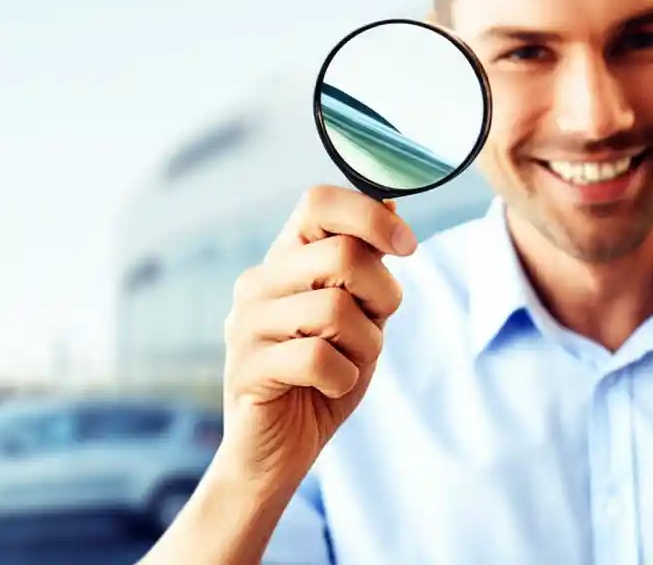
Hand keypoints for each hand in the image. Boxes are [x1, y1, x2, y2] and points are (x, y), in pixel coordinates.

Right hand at [217, 185, 416, 489]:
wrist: (279, 451)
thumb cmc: (323, 377)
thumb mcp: (358, 314)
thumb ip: (366, 264)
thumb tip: (389, 202)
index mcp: (285, 259)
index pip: (318, 202)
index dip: (371, 217)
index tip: (407, 247)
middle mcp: (259, 282)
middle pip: (341, 254)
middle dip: (381, 295)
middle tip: (372, 329)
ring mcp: (246, 324)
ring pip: (334, 309)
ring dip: (364, 344)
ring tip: (346, 363)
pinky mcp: (246, 369)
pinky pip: (318, 358)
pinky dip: (342, 377)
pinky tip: (329, 387)